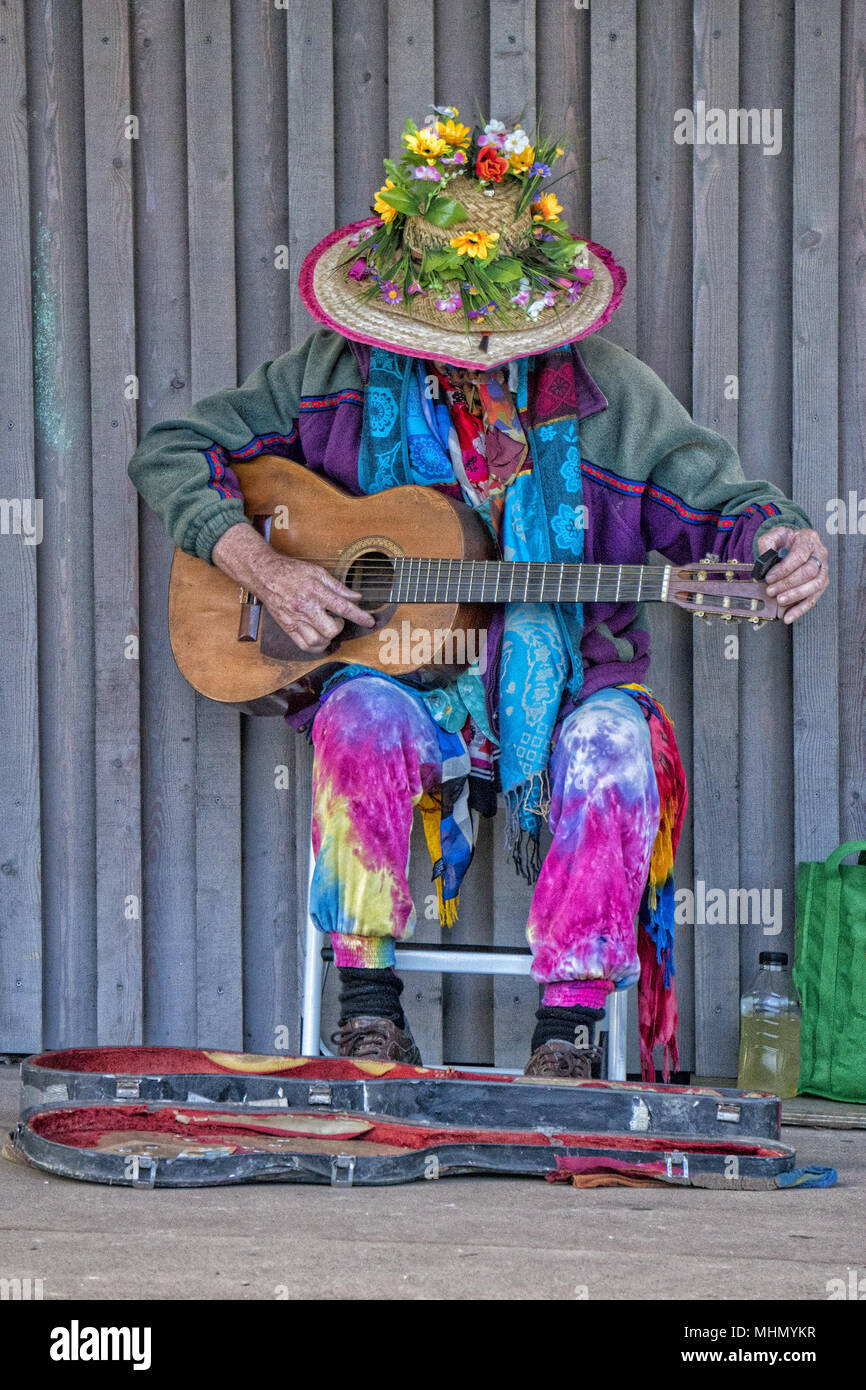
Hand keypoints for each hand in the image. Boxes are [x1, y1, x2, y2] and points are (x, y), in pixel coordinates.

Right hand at [212, 522, 374, 652]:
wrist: (265, 575)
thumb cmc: (292, 572)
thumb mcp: (317, 572)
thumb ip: (338, 586)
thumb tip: (356, 596)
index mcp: (315, 591)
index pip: (343, 607)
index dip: (359, 616)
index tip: (369, 621)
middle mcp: (305, 607)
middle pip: (330, 629)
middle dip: (339, 627)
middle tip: (338, 620)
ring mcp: (295, 619)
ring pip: (317, 641)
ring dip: (328, 639)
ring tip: (328, 629)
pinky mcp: (287, 627)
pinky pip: (304, 646)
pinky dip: (315, 647)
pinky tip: (319, 638)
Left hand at [758, 526, 828, 624]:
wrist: (791, 543)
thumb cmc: (783, 541)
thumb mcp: (772, 536)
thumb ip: (766, 545)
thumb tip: (764, 562)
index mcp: (808, 539)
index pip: (799, 556)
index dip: (784, 569)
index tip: (769, 578)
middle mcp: (820, 553)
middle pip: (809, 572)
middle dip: (788, 584)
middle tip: (771, 591)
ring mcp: (823, 569)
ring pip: (815, 586)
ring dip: (796, 596)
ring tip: (780, 601)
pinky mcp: (821, 583)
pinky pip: (814, 598)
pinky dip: (801, 609)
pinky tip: (789, 616)